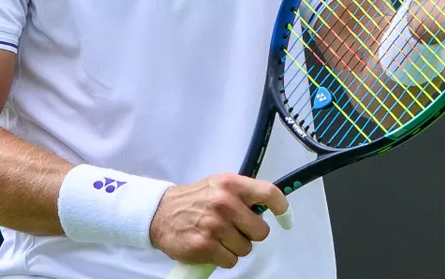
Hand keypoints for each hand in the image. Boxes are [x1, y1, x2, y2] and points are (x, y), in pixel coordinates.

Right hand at [149, 173, 288, 269]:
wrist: (159, 213)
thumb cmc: (193, 200)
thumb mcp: (218, 185)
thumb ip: (242, 194)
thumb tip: (268, 208)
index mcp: (230, 184)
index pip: (269, 194)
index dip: (282, 209)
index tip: (285, 219)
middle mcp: (224, 203)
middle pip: (260, 231)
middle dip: (250, 234)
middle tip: (235, 229)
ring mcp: (214, 225)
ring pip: (246, 249)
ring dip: (234, 247)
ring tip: (218, 236)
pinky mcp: (205, 246)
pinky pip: (230, 261)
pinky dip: (223, 258)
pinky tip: (210, 246)